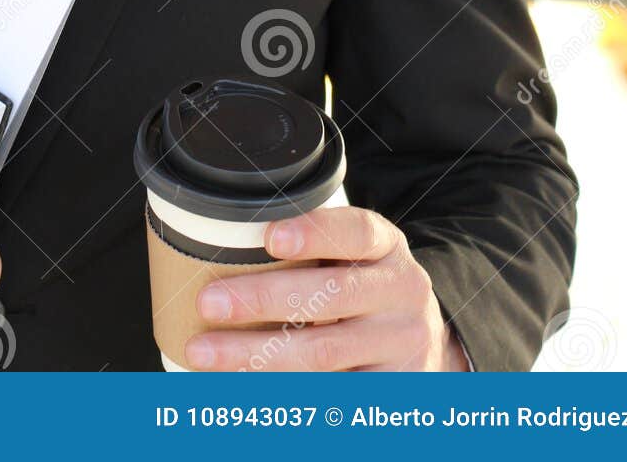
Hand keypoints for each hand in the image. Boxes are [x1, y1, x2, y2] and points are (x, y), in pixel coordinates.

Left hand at [186, 206, 468, 371]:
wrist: (422, 339)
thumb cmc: (366, 284)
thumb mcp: (355, 253)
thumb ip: (314, 244)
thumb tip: (229, 242)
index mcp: (387, 248)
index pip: (357, 233)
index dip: (315, 233)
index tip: (269, 238)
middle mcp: (402, 293)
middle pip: (332, 295)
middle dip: (264, 298)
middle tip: (209, 301)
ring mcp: (401, 345)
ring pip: (324, 351)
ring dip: (257, 353)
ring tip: (205, 351)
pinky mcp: (391, 389)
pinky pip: (331, 393)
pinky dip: (282, 391)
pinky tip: (241, 386)